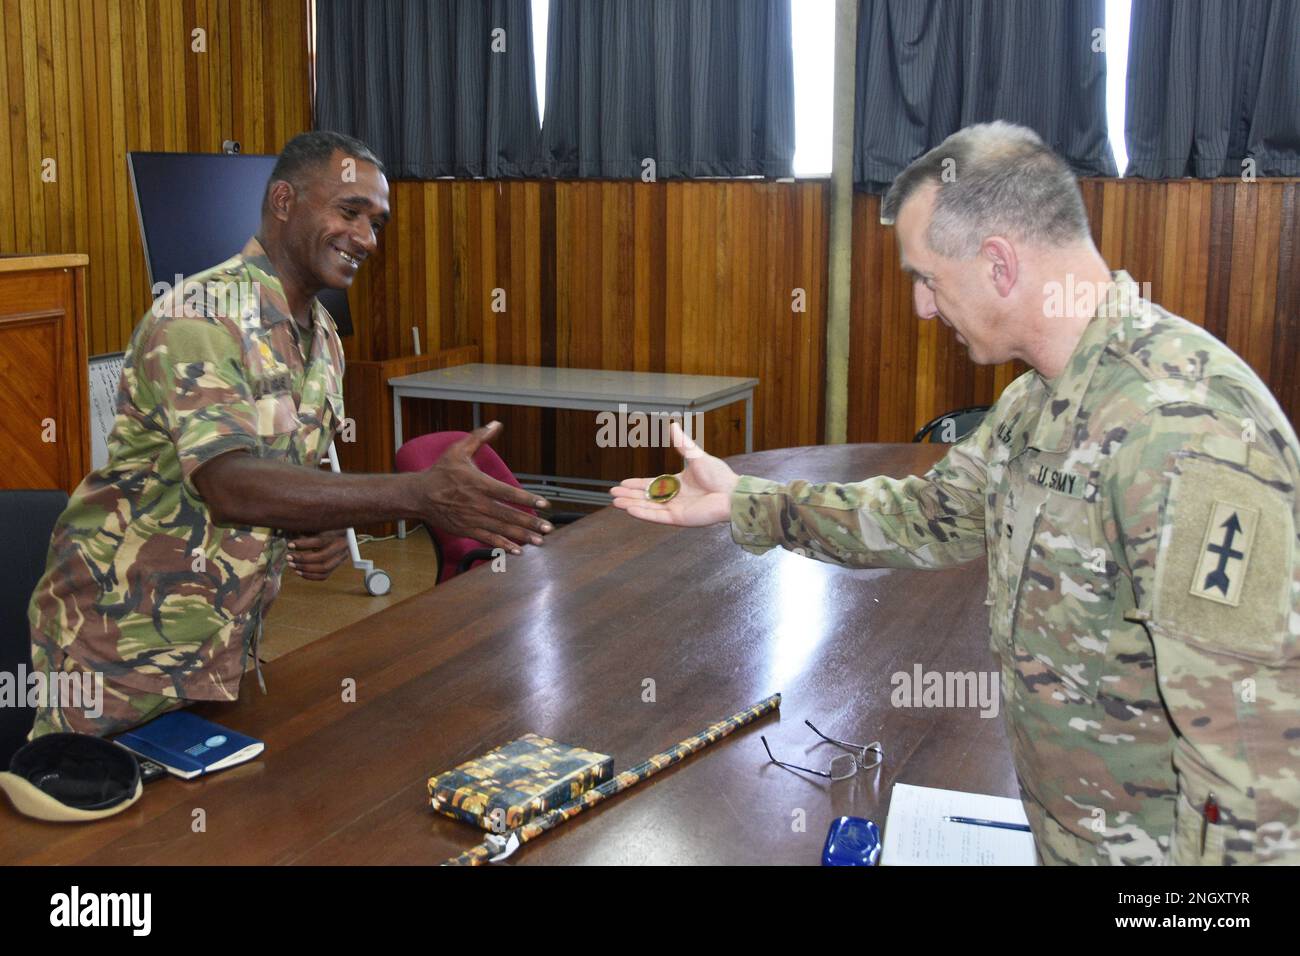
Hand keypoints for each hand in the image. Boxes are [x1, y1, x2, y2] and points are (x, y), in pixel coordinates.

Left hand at [287, 529, 350, 580]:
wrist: (340, 529)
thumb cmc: (324, 523)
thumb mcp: (319, 522)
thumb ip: (308, 526)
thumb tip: (291, 531)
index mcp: (339, 532)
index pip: (320, 541)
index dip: (303, 544)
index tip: (289, 545)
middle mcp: (342, 546)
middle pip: (323, 557)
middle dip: (303, 559)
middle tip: (288, 557)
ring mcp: (341, 557)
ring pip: (324, 568)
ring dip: (305, 568)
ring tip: (291, 564)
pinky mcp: (337, 565)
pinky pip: (324, 575)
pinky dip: (310, 576)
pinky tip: (298, 571)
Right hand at [416, 421, 551, 553]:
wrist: (419, 495)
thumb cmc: (440, 472)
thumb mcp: (458, 450)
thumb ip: (479, 437)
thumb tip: (495, 424)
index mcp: (479, 484)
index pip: (508, 492)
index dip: (527, 499)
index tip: (545, 504)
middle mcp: (478, 503)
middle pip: (509, 514)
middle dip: (530, 522)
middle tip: (549, 528)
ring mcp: (472, 518)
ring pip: (501, 529)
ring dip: (522, 536)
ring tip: (539, 541)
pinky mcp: (466, 529)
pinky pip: (488, 539)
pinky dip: (503, 545)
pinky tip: (517, 549)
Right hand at [610, 422, 739, 525]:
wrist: (731, 493)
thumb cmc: (719, 476)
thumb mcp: (696, 456)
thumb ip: (682, 444)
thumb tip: (674, 425)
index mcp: (678, 485)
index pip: (652, 485)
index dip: (636, 484)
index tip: (623, 482)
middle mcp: (675, 498)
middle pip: (646, 498)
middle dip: (629, 495)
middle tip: (613, 493)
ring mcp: (676, 509)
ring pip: (648, 508)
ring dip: (632, 504)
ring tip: (615, 502)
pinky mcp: (678, 519)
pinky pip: (657, 516)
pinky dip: (643, 514)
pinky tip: (630, 510)